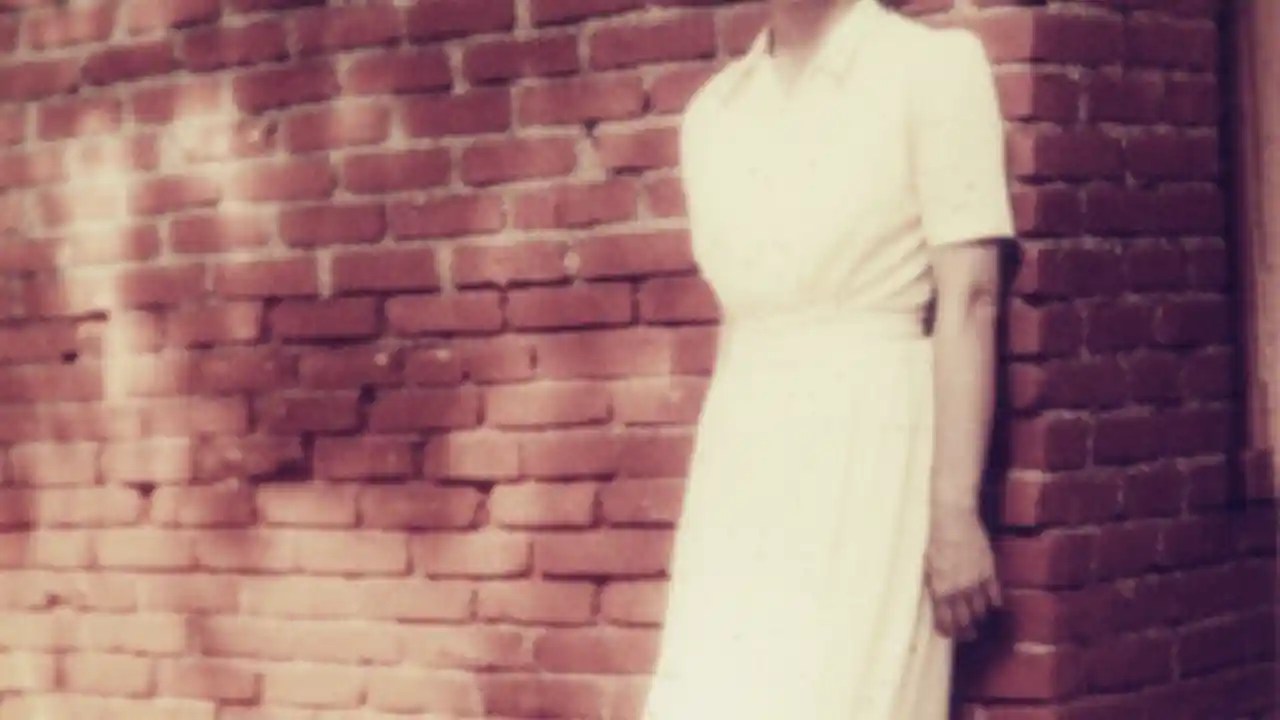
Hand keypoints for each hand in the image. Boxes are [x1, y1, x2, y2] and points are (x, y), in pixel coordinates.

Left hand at [924, 506, 1001, 640]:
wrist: (954, 522)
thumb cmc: (936, 541)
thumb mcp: (928, 566)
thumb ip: (934, 585)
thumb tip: (938, 601)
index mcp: (940, 589)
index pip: (945, 619)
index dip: (946, 630)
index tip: (947, 635)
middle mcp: (959, 590)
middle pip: (964, 619)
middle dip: (965, 630)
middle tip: (967, 635)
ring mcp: (976, 583)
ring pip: (980, 610)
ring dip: (978, 616)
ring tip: (977, 620)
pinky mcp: (989, 572)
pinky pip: (994, 594)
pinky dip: (993, 602)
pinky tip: (993, 604)